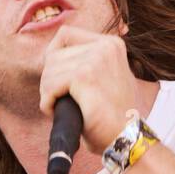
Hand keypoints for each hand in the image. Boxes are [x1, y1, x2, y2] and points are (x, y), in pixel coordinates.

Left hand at [38, 24, 137, 153]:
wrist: (127, 138)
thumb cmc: (114, 116)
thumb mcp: (107, 79)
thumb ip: (88, 63)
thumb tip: (51, 56)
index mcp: (111, 44)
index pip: (65, 35)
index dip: (53, 57)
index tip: (56, 80)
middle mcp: (105, 47)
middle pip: (54, 55)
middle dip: (49, 80)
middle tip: (56, 101)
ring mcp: (96, 60)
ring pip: (49, 71)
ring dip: (47, 93)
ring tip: (58, 108)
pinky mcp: (85, 77)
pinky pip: (51, 85)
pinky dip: (47, 102)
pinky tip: (54, 112)